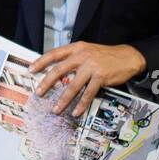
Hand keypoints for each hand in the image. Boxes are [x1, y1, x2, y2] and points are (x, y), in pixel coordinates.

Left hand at [30, 42, 145, 117]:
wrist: (127, 56)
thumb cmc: (105, 55)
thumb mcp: (87, 51)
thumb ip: (73, 59)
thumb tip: (57, 73)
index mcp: (76, 48)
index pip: (54, 54)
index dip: (41, 62)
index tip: (31, 70)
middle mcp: (82, 56)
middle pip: (59, 70)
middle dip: (47, 83)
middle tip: (39, 93)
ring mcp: (91, 66)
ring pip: (72, 85)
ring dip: (63, 99)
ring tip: (56, 109)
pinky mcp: (101, 77)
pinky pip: (88, 93)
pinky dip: (81, 104)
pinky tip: (76, 111)